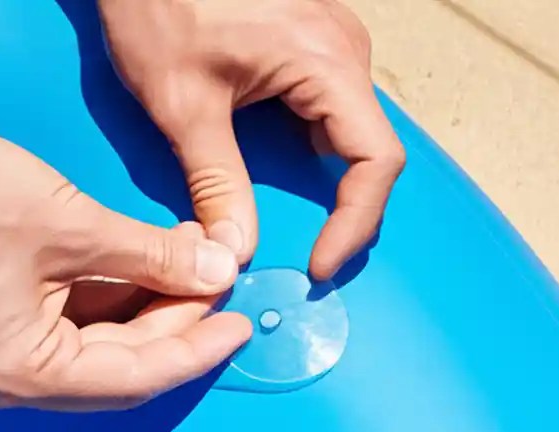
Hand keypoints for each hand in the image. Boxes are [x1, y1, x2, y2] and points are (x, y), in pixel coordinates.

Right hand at [0, 125, 252, 411]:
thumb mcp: (78, 228)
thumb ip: (156, 259)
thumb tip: (218, 272)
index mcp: (20, 375)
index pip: (135, 377)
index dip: (197, 350)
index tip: (242, 326)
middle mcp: (8, 380)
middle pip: (120, 361)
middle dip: (176, 318)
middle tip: (221, 277)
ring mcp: (1, 352)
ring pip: (103, 338)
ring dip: (152, 298)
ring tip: (196, 254)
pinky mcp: (0, 320)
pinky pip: (77, 317)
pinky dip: (119, 288)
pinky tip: (157, 253)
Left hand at [98, 0, 405, 280]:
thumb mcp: (182, 102)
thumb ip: (215, 182)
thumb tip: (234, 249)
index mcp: (327, 62)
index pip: (375, 161)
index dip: (355, 223)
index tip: (320, 264)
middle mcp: (345, 50)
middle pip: (369, 149)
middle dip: (342, 209)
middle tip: (309, 255)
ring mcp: (333, 42)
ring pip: (351, 130)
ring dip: (326, 179)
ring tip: (295, 220)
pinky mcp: (311, 40)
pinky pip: (330, 106)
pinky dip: (310, 147)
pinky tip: (276, 169)